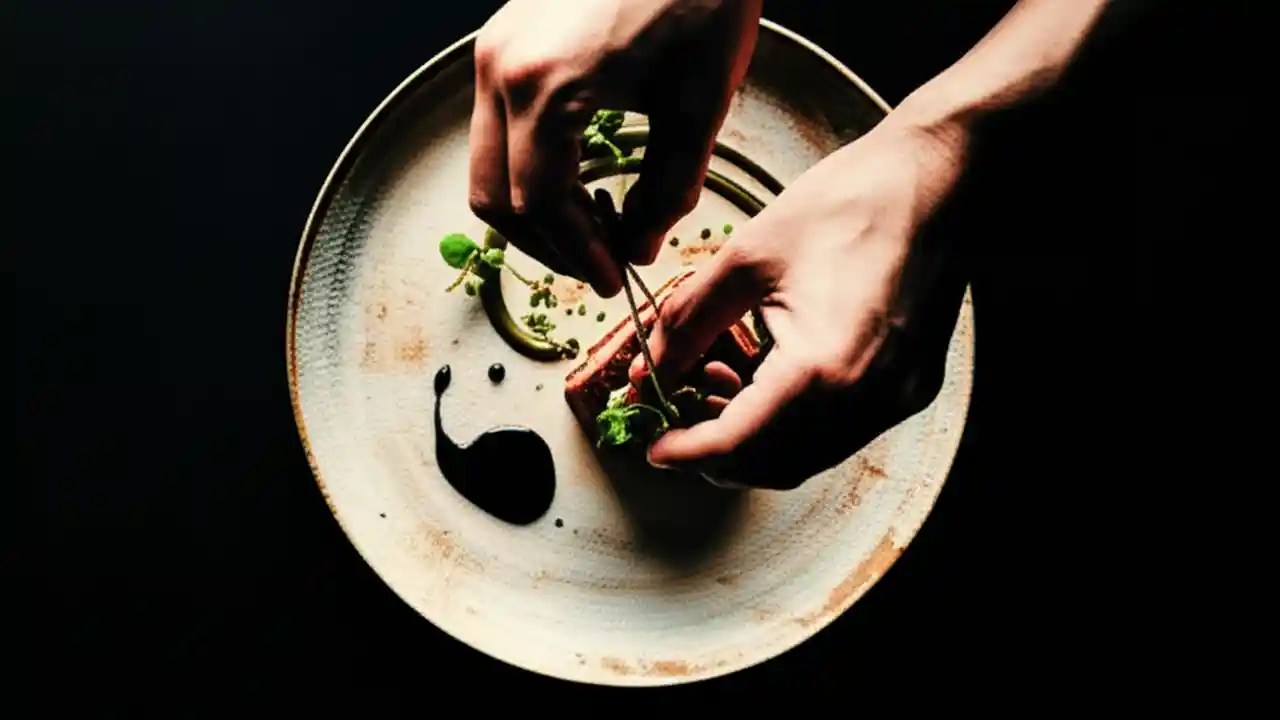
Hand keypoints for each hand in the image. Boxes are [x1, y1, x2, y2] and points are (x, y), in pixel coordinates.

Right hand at [467, 0, 762, 296]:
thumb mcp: (697, 106)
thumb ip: (667, 190)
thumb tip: (639, 249)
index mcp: (545, 87)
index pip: (541, 205)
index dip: (580, 254)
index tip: (617, 278)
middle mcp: (498, 70)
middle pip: (495, 198)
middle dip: (549, 245)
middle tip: (602, 262)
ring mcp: (491, 53)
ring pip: (485, 169)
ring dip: (533, 213)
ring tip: (594, 226)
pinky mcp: (501, 44)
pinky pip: (494, 131)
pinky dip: (528, 170)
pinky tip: (580, 179)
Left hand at [629, 110, 971, 488]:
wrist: (939, 179)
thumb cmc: (847, 204)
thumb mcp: (746, 257)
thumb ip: (688, 322)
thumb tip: (649, 368)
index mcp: (820, 368)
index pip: (736, 444)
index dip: (685, 452)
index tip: (653, 447)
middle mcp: (865, 400)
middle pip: (771, 466)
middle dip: (717, 454)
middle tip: (678, 421)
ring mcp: (895, 400)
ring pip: (807, 457)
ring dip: (756, 442)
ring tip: (719, 387)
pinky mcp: (911, 388)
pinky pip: (840, 433)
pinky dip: (795, 426)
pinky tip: (768, 379)